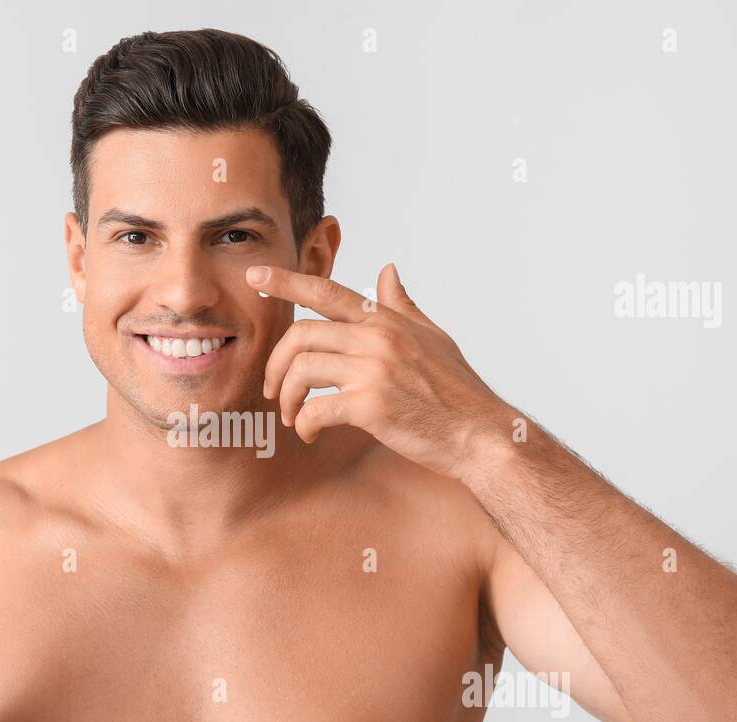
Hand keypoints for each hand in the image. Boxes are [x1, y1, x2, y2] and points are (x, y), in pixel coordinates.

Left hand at [249, 262, 511, 480]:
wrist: (482, 436)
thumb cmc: (458, 392)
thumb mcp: (434, 338)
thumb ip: (402, 306)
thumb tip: (386, 270)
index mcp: (387, 321)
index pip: (327, 292)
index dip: (286, 282)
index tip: (255, 277)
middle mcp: (378, 338)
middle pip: (301, 335)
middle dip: (275, 364)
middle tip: (273, 390)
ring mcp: (374, 370)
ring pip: (301, 371)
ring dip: (286, 398)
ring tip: (292, 417)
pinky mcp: (371, 405)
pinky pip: (315, 409)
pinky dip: (304, 424)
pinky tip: (310, 434)